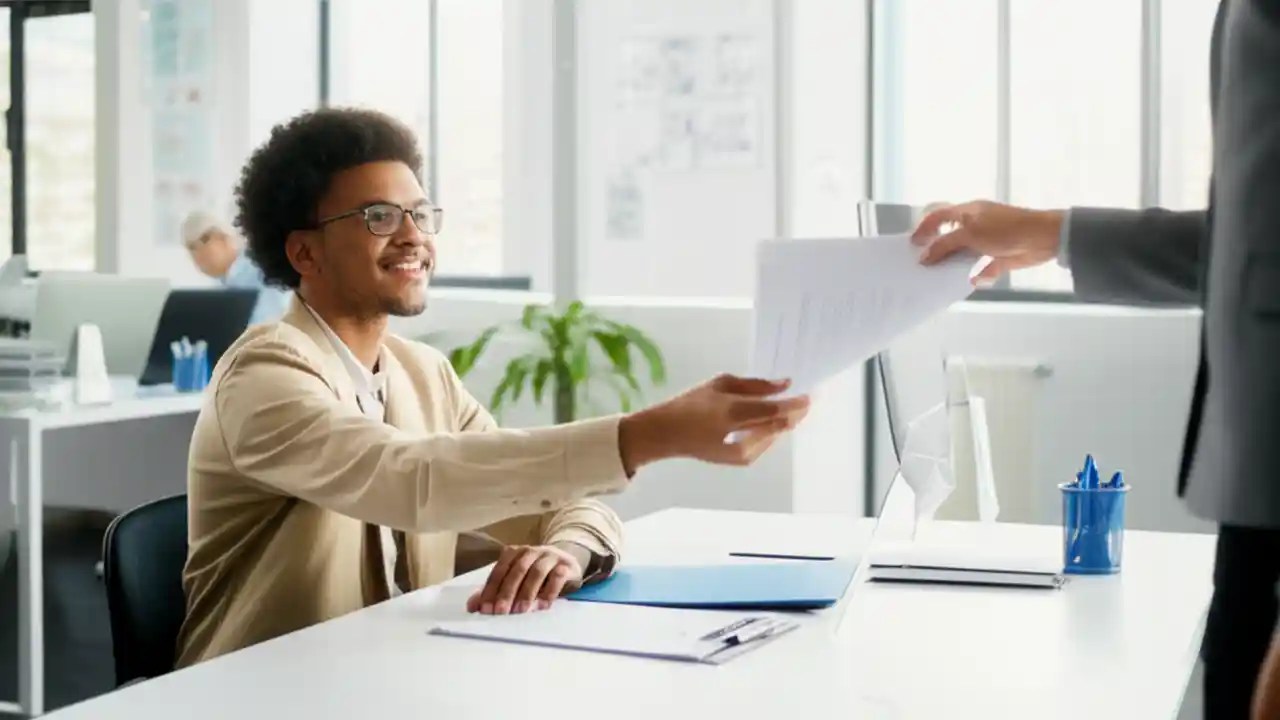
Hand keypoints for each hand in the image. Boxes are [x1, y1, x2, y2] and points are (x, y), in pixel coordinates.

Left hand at [466, 544, 583, 614]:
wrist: (566, 561)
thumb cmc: (534, 574)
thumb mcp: (514, 580)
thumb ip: (494, 591)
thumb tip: (472, 606)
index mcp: (513, 553)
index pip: (499, 571)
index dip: (491, 590)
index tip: (485, 610)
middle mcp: (530, 551)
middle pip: (516, 571)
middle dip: (507, 592)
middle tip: (501, 612)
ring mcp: (549, 557)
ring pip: (536, 572)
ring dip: (527, 592)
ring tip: (521, 610)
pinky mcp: (566, 565)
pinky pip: (558, 576)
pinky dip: (549, 591)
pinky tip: (543, 606)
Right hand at [618, 375, 810, 472]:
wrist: (667, 435)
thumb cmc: (691, 404)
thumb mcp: (720, 385)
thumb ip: (754, 385)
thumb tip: (784, 385)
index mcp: (734, 413)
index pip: (776, 411)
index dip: (797, 403)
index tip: (810, 392)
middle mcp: (742, 437)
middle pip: (780, 425)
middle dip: (796, 412)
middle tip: (806, 398)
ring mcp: (743, 453)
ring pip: (776, 435)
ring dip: (786, 421)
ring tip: (792, 406)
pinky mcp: (742, 461)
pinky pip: (766, 442)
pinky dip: (773, 430)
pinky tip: (774, 420)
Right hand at [912, 201, 1063, 284]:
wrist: (1044, 238)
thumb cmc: (1005, 229)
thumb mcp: (970, 235)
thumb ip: (945, 246)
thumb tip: (924, 257)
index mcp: (968, 212)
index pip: (939, 215)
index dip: (924, 228)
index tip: (913, 245)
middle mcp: (977, 224)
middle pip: (951, 236)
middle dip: (937, 248)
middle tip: (923, 263)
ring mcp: (989, 241)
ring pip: (966, 253)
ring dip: (955, 263)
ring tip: (940, 276)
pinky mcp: (1001, 256)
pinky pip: (984, 267)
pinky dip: (978, 275)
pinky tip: (971, 282)